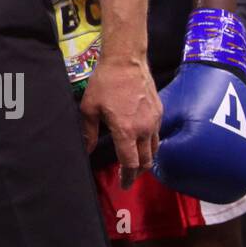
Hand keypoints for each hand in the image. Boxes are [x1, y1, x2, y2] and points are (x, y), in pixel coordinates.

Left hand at [79, 55, 161, 188]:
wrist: (126, 61)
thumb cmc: (105, 83)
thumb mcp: (89, 107)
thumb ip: (88, 132)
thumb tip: (86, 150)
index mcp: (125, 130)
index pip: (130, 163)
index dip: (127, 177)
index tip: (123, 185)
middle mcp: (144, 129)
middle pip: (146, 161)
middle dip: (137, 173)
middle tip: (129, 178)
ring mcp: (154, 121)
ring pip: (154, 149)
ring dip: (146, 160)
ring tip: (136, 165)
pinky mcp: (159, 112)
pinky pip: (157, 135)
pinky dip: (150, 145)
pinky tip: (142, 143)